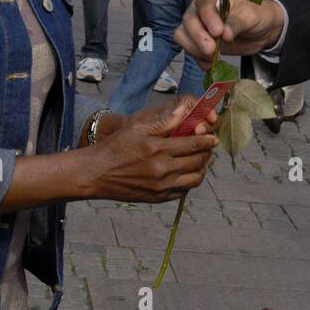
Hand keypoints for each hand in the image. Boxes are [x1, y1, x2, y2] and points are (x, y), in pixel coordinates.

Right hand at [83, 96, 216, 201]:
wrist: (96, 174)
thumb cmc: (114, 147)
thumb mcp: (136, 128)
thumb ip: (163, 121)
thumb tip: (184, 112)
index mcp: (157, 150)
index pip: (193, 145)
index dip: (207, 141)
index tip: (213, 138)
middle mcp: (161, 170)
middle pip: (197, 162)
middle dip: (207, 153)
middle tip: (208, 148)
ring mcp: (160, 187)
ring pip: (194, 180)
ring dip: (202, 169)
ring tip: (200, 161)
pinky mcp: (157, 198)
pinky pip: (182, 192)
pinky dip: (189, 182)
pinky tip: (187, 173)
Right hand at [176, 0, 283, 67]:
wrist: (260, 31)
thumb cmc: (256, 15)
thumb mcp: (252, 15)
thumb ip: (238, 22)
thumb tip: (225, 34)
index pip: (203, 3)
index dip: (208, 17)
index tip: (218, 32)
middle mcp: (200, 7)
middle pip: (189, 20)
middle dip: (198, 36)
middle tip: (211, 49)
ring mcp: (196, 25)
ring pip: (183, 34)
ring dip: (194, 48)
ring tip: (212, 58)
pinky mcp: (197, 41)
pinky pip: (189, 49)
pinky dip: (198, 58)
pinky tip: (210, 65)